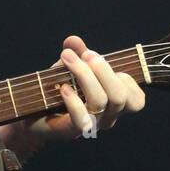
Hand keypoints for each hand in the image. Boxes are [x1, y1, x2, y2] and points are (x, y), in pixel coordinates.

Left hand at [7, 34, 145, 152]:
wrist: (33, 117)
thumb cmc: (58, 92)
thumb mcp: (70, 69)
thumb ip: (77, 54)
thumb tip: (73, 40)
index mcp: (114, 104)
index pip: (136, 98)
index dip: (124, 77)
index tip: (100, 59)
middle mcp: (107, 117)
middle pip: (119, 96)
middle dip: (104, 70)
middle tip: (86, 54)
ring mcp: (91, 125)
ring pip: (100, 102)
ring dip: (85, 76)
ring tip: (68, 59)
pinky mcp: (71, 131)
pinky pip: (81, 118)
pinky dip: (73, 100)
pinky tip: (63, 88)